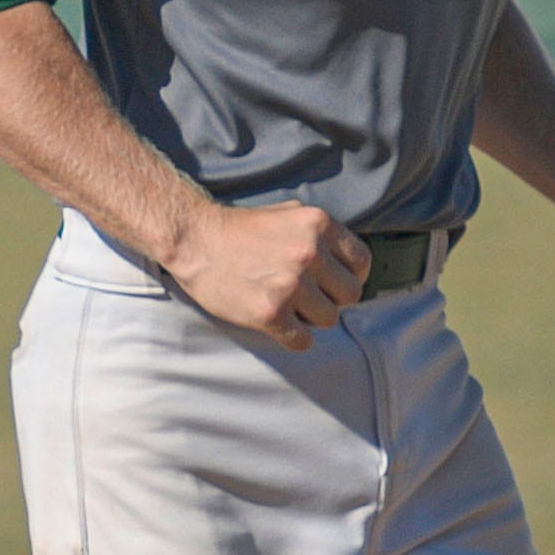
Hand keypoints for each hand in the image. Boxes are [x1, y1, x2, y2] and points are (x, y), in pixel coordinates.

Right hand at [168, 202, 367, 350]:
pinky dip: (291, 337)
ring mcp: (290, 284)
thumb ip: (318, 233)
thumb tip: (346, 260)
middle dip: (330, 298)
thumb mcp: (287, 213)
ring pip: (329, 320)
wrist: (193, 239)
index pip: (362, 263)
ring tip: (284, 305)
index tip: (329, 281)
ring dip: (309, 318)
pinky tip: (275, 323)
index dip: (348, 275)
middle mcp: (309, 253)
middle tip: (305, 295)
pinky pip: (303, 341)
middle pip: (350, 295)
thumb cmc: (239, 229)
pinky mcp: (270, 313)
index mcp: (318, 225)